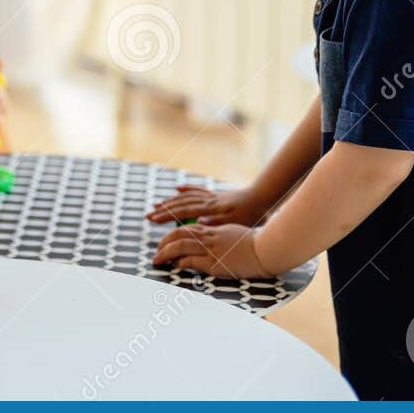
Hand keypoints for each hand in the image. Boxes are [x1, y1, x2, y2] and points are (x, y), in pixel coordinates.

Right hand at [145, 185, 273, 227]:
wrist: (265, 196)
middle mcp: (208, 200)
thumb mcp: (237, 223)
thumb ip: (217, 224)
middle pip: (181, 204)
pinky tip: (178, 189)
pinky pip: (198, 191)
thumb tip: (198, 224)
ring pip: (187, 197)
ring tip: (157, 204)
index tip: (153, 220)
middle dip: (164, 209)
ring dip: (171, 201)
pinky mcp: (217, 195)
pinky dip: (186, 190)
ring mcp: (212, 196)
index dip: (167, 216)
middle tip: (148, 215)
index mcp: (212, 208)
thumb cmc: (254, 213)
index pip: (184, 212)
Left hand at [152, 222, 271, 278]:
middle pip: (179, 234)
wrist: (266, 249)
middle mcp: (209, 237)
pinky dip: (180, 263)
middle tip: (156, 252)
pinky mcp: (214, 262)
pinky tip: (175, 266)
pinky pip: (191, 261)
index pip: (187, 229)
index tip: (166, 241)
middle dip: (163, 242)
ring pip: (180, 246)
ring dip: (165, 253)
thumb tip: (206, 227)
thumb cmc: (254, 243)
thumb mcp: (233, 231)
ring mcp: (211, 249)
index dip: (173, 234)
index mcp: (213, 230)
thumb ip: (218, 231)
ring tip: (157, 260)